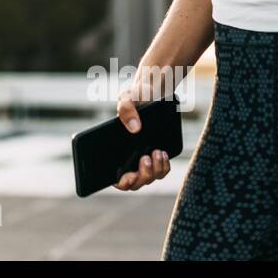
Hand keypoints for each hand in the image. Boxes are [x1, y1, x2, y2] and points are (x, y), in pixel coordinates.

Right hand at [113, 74, 171, 190]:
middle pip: (134, 183)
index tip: (127, 175)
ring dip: (154, 170)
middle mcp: (128, 159)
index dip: (119, 182)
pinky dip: (163, 166)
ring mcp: (143, 161)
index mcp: (113, 150)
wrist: (152, 94)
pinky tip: (162, 153)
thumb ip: (126, 108)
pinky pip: (161, 172)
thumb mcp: (127, 97)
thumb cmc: (135, 97)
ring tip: (156, 152)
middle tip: (145, 158)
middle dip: (142, 175)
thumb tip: (134, 128)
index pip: (113, 176)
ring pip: (149, 178)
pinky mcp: (157, 158)